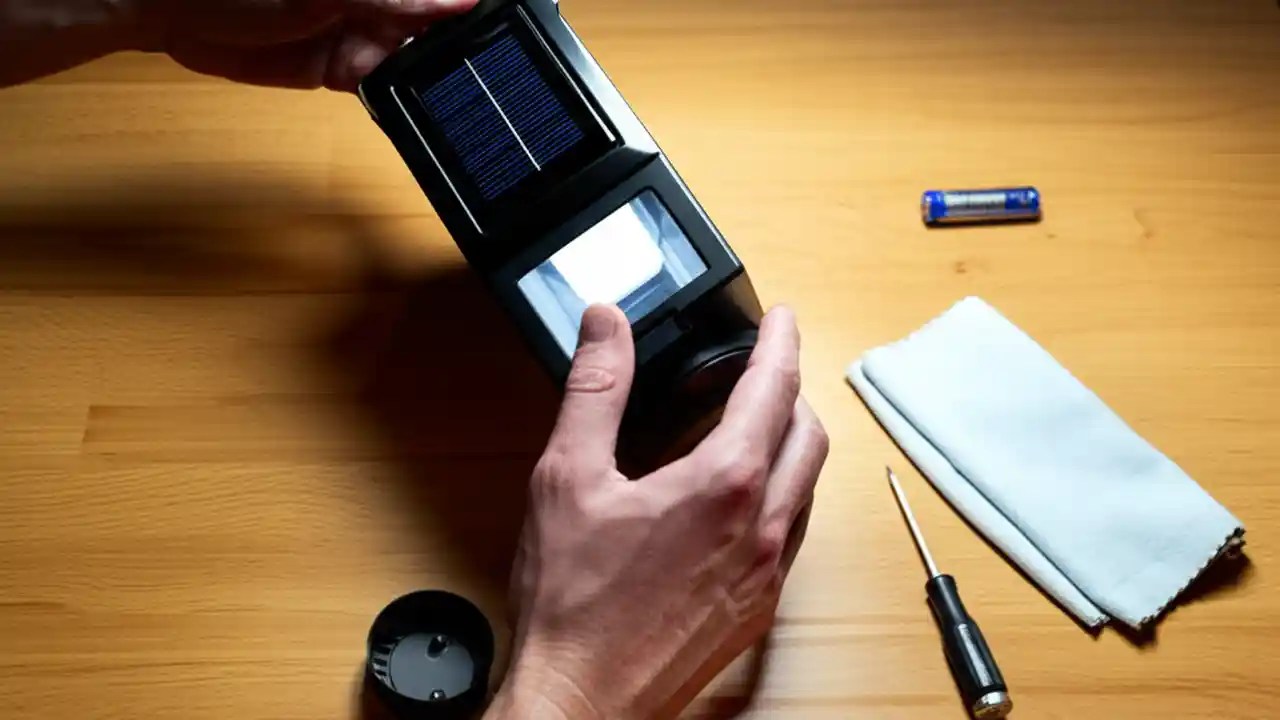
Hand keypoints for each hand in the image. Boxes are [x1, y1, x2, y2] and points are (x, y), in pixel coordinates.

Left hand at [0, 0, 476, 90]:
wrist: (163, 8)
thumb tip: (462, 1)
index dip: (468, 11)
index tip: (509, 31)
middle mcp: (374, 0)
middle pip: (431, 25)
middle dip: (459, 47)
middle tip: (500, 74)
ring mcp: (355, 34)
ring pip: (412, 59)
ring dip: (434, 78)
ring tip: (468, 97)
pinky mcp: (336, 70)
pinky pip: (381, 86)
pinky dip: (400, 98)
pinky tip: (426, 107)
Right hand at [487, 305, 828, 719]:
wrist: (583, 699)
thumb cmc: (574, 603)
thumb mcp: (568, 477)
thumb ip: (594, 390)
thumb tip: (606, 326)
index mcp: (724, 485)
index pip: (773, 389)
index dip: (781, 342)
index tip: (782, 318)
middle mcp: (762, 527)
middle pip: (809, 436)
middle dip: (794, 390)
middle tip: (768, 368)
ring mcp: (767, 574)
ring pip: (808, 488)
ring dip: (794, 445)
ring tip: (759, 426)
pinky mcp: (758, 610)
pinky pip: (794, 535)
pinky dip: (784, 497)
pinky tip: (744, 502)